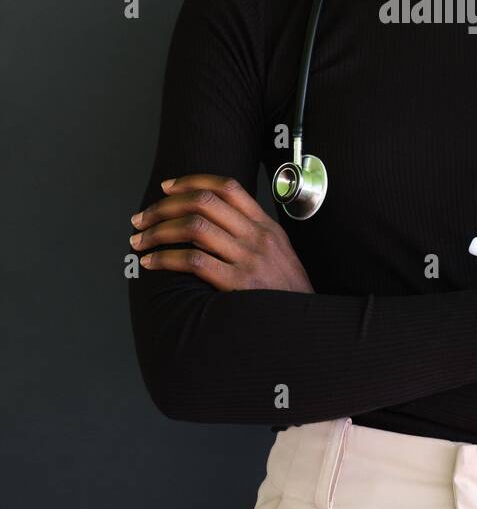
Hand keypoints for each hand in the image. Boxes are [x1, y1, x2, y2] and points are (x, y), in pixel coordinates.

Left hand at [130, 174, 314, 292]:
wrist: (304, 327)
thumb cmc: (286, 295)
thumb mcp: (279, 255)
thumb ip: (253, 236)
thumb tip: (211, 224)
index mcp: (267, 226)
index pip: (227, 187)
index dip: (191, 182)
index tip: (167, 188)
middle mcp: (258, 237)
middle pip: (204, 203)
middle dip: (164, 207)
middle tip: (142, 218)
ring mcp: (249, 259)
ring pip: (194, 227)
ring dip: (158, 231)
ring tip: (139, 240)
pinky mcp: (237, 283)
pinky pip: (193, 261)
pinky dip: (165, 258)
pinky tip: (151, 263)